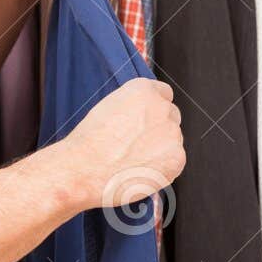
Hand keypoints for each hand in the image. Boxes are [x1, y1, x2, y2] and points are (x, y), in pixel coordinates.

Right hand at [61, 78, 185, 210]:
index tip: (147, 119)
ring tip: (133, 161)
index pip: (162, 93)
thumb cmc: (88, 144)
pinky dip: (163, 168)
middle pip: (170, 116)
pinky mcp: (176, 157)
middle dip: (158, 128)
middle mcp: (161, 107)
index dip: (153, 108)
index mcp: (142, 90)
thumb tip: (140, 117)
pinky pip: (175, 161)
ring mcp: (171, 132)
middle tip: (138, 145)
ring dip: (160, 149)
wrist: (85, 170)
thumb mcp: (107, 109)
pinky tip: (141, 171)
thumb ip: (131, 108)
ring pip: (173, 140)